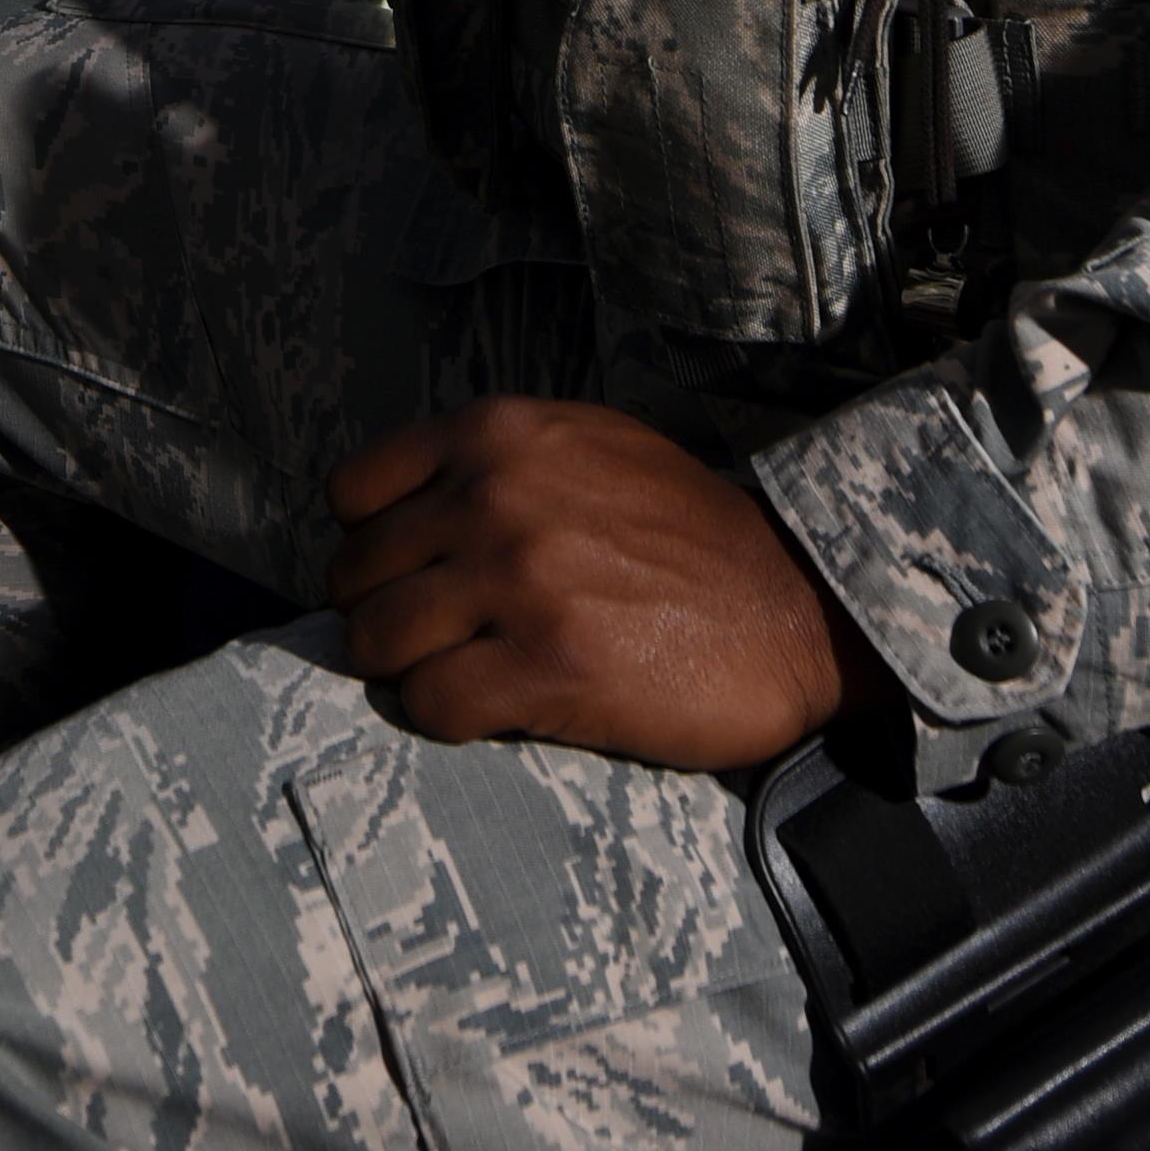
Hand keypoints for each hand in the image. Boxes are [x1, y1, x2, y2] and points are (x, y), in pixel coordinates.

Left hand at [324, 397, 875, 769]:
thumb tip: (392, 514)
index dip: (371, 544)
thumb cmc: (688, 535)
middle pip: (355, 575)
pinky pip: (428, 703)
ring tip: (460, 672)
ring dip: (408, 668)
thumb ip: (493, 462)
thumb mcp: (589, 448)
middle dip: (384, 613)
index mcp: (498, 435)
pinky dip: (445, 715)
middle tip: (435, 638)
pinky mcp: (545, 667)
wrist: (797, 609)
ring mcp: (518, 583)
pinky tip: (494, 706)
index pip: (352, 495)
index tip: (409, 573)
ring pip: (375, 641)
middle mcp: (495, 498)